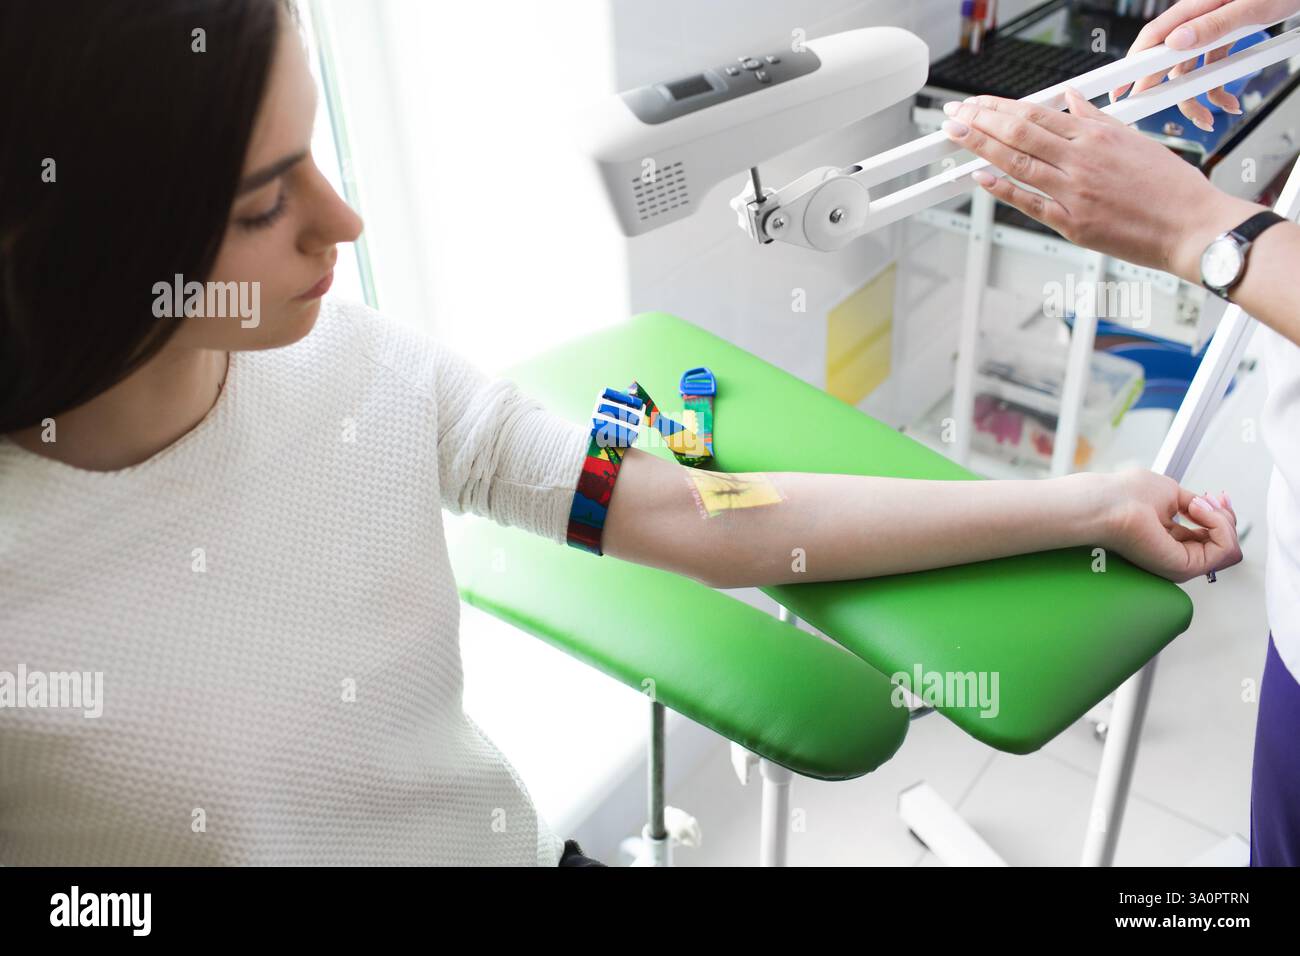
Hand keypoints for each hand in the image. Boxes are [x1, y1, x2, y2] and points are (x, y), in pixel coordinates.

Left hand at [940, 89, 1260, 281]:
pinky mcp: (1073, 224)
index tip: (977, 103)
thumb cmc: (1170, 187)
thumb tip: (1071, 99)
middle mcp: (1081, 161)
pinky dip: (1002, 189)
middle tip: (954, 115)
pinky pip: (1030, 203)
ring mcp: (1074, 193)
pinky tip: (980, 178)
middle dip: (980, 121)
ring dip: (981, 147)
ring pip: (1018, 163)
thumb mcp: (1135, 139)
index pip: (1036, 114)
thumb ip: (1096, 119)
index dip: (999, 107)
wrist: (1191, 227)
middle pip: (1019, 134)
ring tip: (956, 135)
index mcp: (1096, 137)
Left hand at [1095, 468, 1241, 582]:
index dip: (1221, 515)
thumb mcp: (1170, 493)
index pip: (1211, 536)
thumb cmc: (1124, 496)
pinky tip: (1199, 511)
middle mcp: (1177, 555)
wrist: (1106, 504)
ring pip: (1230, 549)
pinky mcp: (1185, 567)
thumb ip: (1193, 503)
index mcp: (1171, 539)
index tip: (1218, 496)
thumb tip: (1209, 504)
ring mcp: (1181, 563)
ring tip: (1199, 506)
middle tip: (1210, 500)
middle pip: (1226, 545)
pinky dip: (1220, 524)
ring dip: (1223, 520)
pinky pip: (1225, 549)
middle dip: (1226, 517)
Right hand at [1112, 0, 1299, 129]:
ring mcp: (1209, 33)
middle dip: (1164, 92)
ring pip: (1189, 73)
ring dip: (1198, 100)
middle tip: (1156, 113)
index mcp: (1194, 9)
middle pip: (1168, 63)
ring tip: (1208, 119)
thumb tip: (1176, 42)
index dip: (1132, 67)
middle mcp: (1196, 22)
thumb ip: (1211, 24)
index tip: (1121, 91)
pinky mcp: (1224, 40)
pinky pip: (1212, 70)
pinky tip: (1229, 103)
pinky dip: (1218, 90)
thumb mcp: (1248, 6)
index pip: (1152, 40)